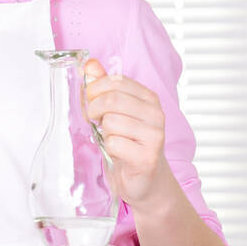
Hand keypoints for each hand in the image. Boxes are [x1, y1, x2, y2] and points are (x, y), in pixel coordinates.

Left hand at [82, 58, 172, 211]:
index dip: (96, 89)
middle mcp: (156, 114)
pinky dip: (109, 149)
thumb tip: (90, 65)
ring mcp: (155, 136)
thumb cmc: (128, 144)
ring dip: (104, 133)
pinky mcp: (147, 157)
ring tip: (112, 139)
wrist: (145, 180)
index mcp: (149, 99)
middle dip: (95, 110)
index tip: (90, 101)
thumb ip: (104, 88)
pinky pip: (115, 144)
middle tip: (95, 121)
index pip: (117, 81)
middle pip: (113, 99)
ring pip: (112, 122)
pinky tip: (118, 153)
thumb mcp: (115, 112)